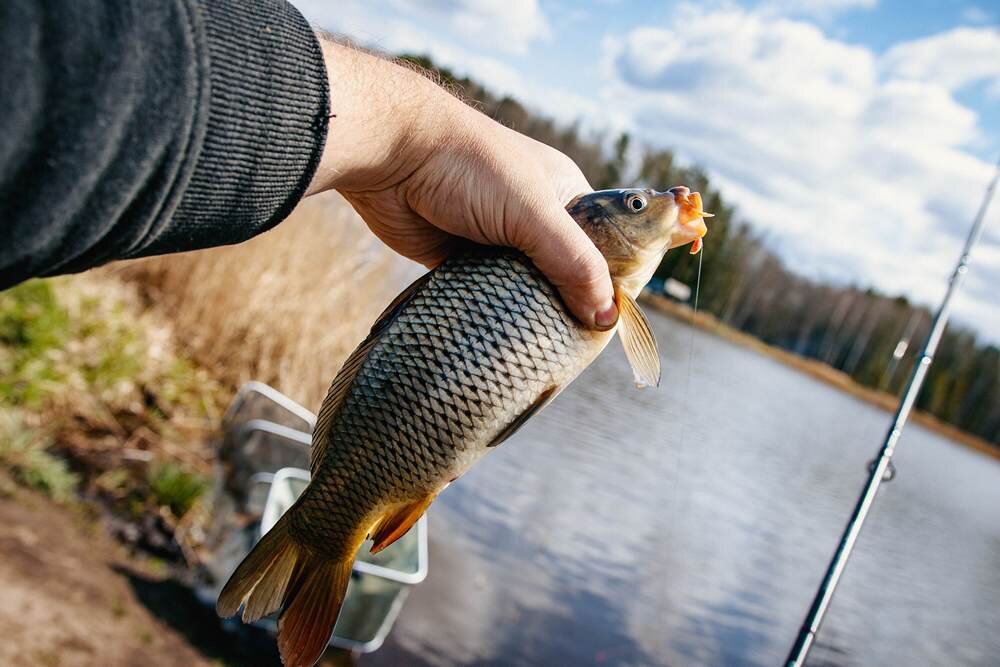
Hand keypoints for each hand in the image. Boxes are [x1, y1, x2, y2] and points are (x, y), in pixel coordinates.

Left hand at [306, 39, 617, 329]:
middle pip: (561, 273)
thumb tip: (607, 316)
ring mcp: (495, 239)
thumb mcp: (533, 213)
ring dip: (525, 313)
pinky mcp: (458, 258)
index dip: (608, 284)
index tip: (609, 327)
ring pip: (522, 287)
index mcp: (562, 195)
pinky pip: (483, 294)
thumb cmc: (470, 167)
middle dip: (565, 306)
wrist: (390, 154)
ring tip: (540, 352)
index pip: (601, 246)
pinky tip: (500, 338)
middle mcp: (533, 217)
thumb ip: (573, 263)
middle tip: (572, 350)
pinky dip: (489, 312)